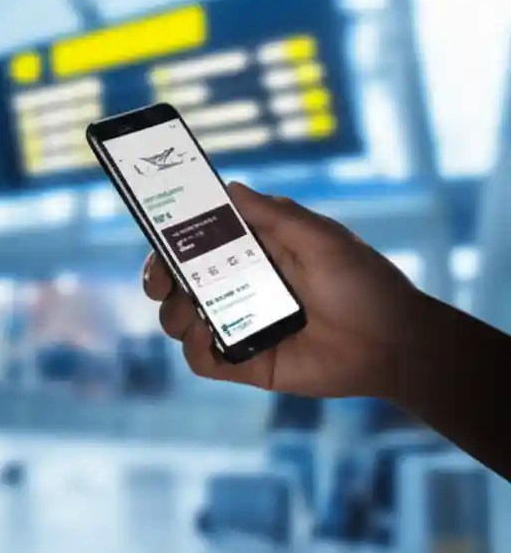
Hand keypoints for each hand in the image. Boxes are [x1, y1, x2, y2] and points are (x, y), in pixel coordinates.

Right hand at [141, 181, 428, 399]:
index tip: (156, 236)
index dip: (169, 238)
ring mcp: (238, 325)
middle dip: (157, 279)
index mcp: (252, 253)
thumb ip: (277, 216)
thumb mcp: (324, 240)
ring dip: (175, 316)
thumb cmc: (365, 284)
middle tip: (160, 285)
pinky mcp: (245, 363)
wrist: (395, 344)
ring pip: (180, 320)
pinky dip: (196, 351)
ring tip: (196, 316)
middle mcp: (238, 287)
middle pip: (176, 282)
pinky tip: (211, 341)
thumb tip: (230, 189)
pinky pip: (201, 360)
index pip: (196, 241)